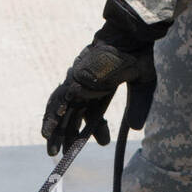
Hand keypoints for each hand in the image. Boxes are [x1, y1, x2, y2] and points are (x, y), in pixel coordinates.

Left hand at [41, 0, 171, 155]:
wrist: (132, 36)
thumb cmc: (139, 55)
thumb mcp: (142, 87)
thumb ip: (137, 106)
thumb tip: (135, 129)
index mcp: (102, 88)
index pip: (93, 113)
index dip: (95, 130)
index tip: (102, 143)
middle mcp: (86, 85)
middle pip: (71, 115)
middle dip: (66, 135)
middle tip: (61, 155)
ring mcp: (78, 81)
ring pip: (62, 109)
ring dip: (55, 129)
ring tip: (52, 150)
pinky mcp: (74, 77)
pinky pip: (60, 98)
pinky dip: (53, 114)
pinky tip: (49, 129)